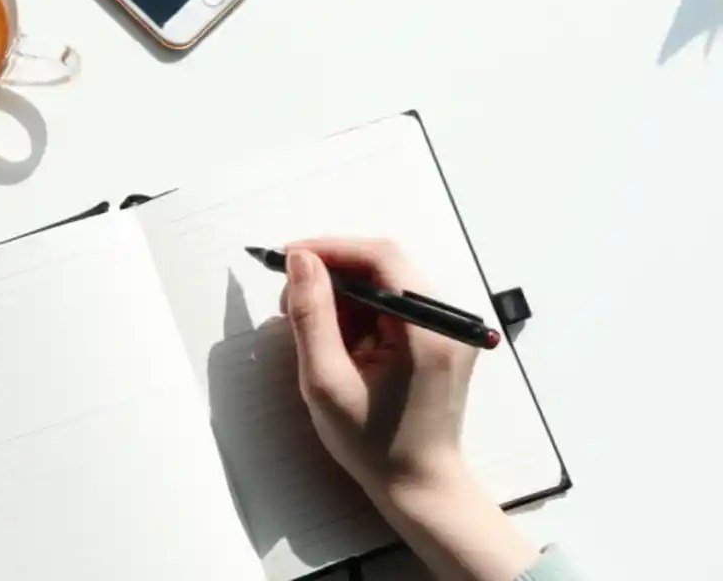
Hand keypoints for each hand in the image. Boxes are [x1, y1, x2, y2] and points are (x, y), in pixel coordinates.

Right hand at [280, 238, 473, 495]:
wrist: (419, 486)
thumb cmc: (374, 444)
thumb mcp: (326, 381)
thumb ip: (312, 315)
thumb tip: (300, 261)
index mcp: (429, 330)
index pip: (381, 257)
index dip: (330, 249)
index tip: (287, 258)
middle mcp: (448, 320)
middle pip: (383, 266)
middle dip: (331, 276)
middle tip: (290, 303)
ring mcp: (448, 329)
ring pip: (384, 284)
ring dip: (342, 298)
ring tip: (314, 335)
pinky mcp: (439, 338)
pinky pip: (392, 306)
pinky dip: (359, 316)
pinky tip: (340, 346)